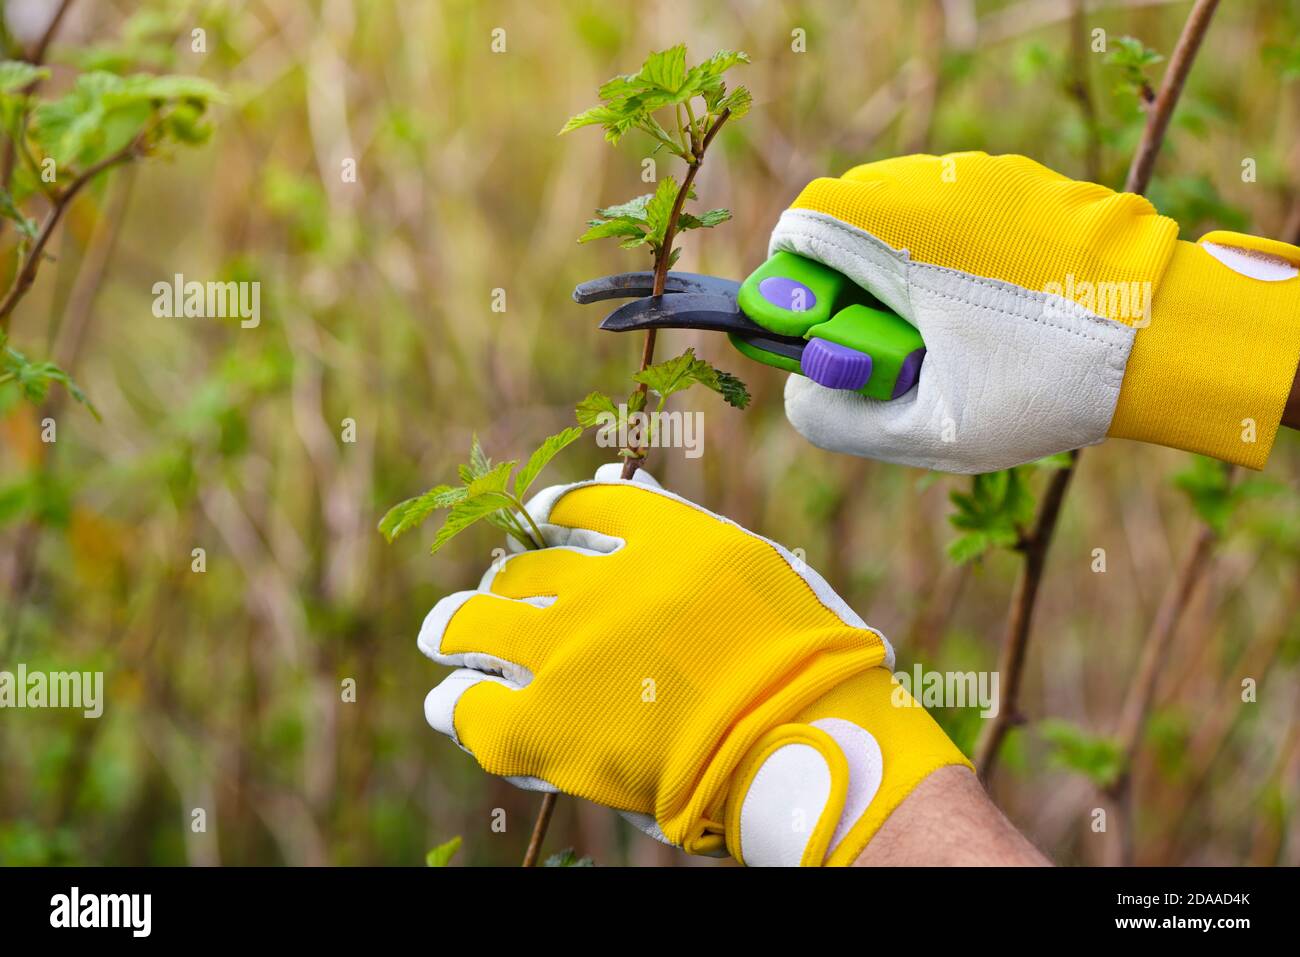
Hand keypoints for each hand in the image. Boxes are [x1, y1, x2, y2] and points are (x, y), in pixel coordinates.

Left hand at [418, 466, 967, 864]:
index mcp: (662, 536)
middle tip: (499, 592)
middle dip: (509, 578)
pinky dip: (457, 705)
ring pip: (476, 622)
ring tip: (445, 634)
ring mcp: (567, 649)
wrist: (805, 745)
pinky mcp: (545, 723)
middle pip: (523, 566)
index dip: (557, 510)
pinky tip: (451, 703)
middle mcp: (601, 582)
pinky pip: (471, 708)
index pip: (584, 502)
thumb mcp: (759, 565)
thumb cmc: (805, 661)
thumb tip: (614, 473)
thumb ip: (679, 521)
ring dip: (455, 626)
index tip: (546, 518)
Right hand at [776, 151, 1299, 472]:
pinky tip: (985, 302)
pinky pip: (951, 204)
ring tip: (942, 325)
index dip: (789, 286)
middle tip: (882, 339)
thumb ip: (838, 419)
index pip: (799, 228)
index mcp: (898, 234)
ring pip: (897, 205)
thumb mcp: (931, 431)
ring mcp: (981, 174)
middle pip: (843, 214)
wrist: (1167, 337)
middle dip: (843, 278)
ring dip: (893, 262)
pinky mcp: (1021, 179)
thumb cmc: (1044, 384)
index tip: (816, 334)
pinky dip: (943, 248)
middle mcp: (932, 185)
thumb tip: (801, 389)